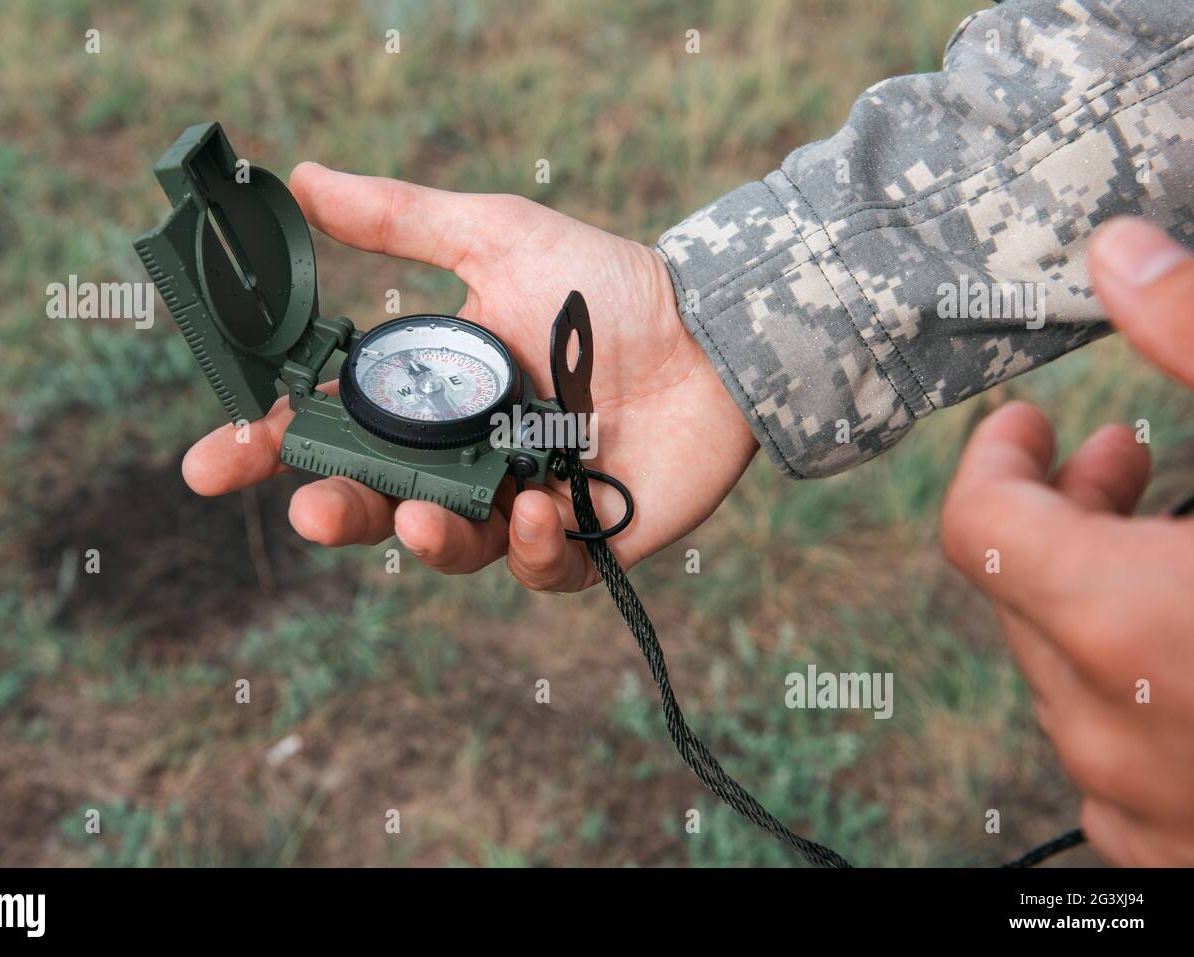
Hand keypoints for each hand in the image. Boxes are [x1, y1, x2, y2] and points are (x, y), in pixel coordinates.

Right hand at [182, 164, 757, 590]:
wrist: (712, 329)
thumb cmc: (605, 286)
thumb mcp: (494, 238)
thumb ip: (398, 221)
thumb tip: (300, 178)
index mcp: (431, 397)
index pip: (331, 432)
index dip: (267, 450)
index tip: (209, 465)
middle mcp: (465, 459)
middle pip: (376, 506)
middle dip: (336, 513)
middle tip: (313, 508)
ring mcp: (520, 505)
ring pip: (450, 550)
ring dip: (428, 542)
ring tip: (430, 521)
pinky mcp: (583, 542)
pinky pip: (540, 570)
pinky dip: (532, 549)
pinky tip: (541, 509)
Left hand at [941, 217, 1193, 865]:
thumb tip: (1121, 259)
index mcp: (1123, 625)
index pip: (979, 523)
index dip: (998, 455)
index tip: (1029, 422)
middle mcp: (1112, 734)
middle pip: (1023, 592)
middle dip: (1065, 509)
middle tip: (1126, 454)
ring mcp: (1147, 812)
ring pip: (1072, 673)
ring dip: (1105, 591)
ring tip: (1179, 539)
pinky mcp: (1184, 857)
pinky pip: (1125, 752)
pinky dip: (1146, 680)